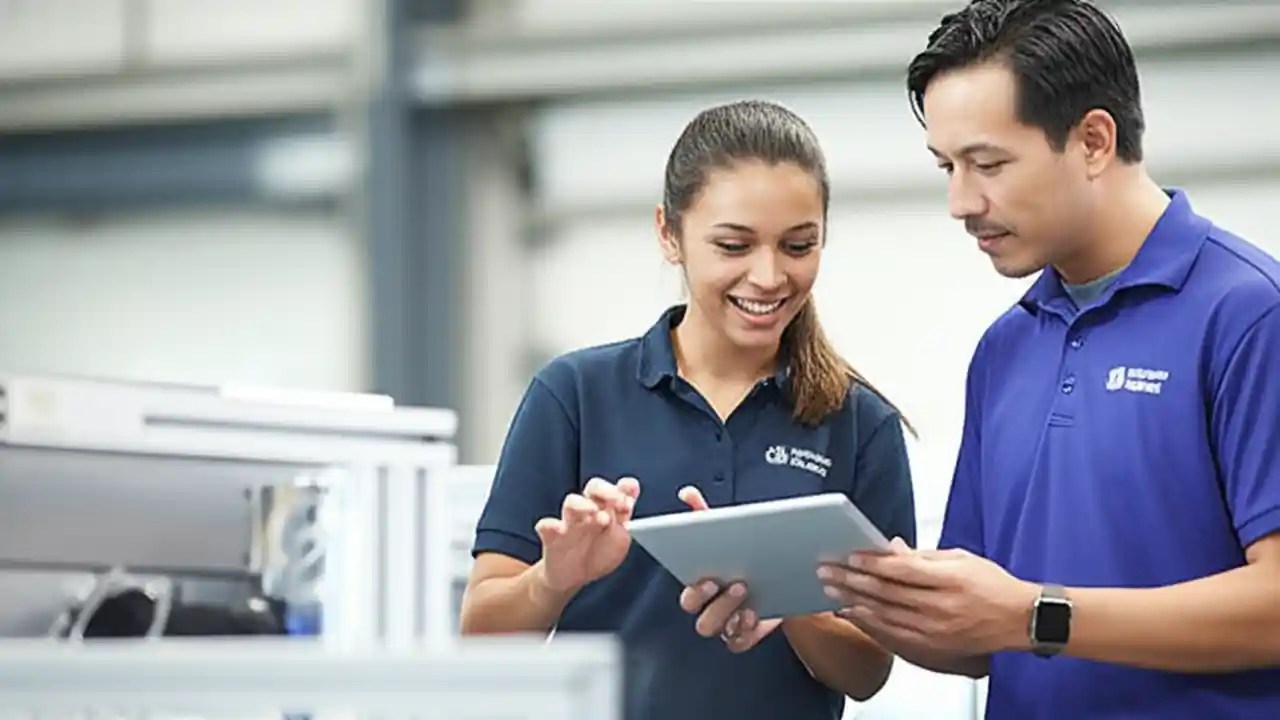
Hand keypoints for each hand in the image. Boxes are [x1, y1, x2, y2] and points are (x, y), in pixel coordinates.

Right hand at [534, 477, 640, 593]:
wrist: (573, 578)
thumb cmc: (598, 555)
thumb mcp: (619, 541)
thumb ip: (624, 522)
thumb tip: (628, 503)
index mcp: (607, 509)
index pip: (616, 490)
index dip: (624, 488)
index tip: (631, 489)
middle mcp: (589, 510)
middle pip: (594, 487)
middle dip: (605, 490)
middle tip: (616, 501)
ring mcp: (569, 521)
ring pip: (572, 502)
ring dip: (583, 504)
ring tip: (594, 513)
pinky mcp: (551, 536)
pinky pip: (546, 525)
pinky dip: (549, 525)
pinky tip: (556, 528)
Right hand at [675, 485, 781, 652]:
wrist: (777, 573)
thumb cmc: (743, 553)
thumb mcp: (726, 531)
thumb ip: (704, 515)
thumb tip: (687, 493)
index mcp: (701, 586)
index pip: (688, 598)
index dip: (695, 592)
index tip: (709, 578)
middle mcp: (711, 609)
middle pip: (702, 620)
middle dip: (717, 605)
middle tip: (738, 583)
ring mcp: (727, 623)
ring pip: (719, 631)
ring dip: (731, 614)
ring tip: (749, 594)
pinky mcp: (746, 633)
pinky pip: (738, 642)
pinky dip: (743, 631)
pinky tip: (754, 614)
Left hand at [817, 539, 1037, 656]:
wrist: (1019, 619)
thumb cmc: (993, 585)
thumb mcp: (961, 558)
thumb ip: (922, 555)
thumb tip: (890, 546)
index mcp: (950, 579)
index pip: (902, 570)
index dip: (873, 563)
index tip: (850, 555)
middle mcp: (941, 606)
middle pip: (887, 592)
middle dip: (852, 580)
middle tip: (828, 570)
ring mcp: (936, 629)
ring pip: (885, 613)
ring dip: (854, 600)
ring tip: (831, 589)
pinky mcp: (933, 645)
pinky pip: (893, 633)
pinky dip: (869, 622)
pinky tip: (853, 613)